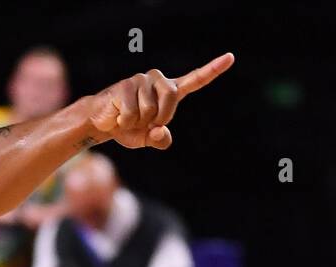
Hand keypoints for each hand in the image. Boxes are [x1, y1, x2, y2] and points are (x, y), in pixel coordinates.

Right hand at [83, 53, 234, 150]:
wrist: (104, 124)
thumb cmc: (131, 129)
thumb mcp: (151, 140)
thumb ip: (162, 140)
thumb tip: (160, 130)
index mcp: (171, 92)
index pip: (196, 80)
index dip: (213, 70)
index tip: (230, 57)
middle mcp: (158, 81)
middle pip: (171, 97)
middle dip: (161, 116)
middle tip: (146, 122)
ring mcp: (141, 80)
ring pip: (151, 109)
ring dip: (140, 121)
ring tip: (130, 117)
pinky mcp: (125, 85)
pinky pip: (133, 113)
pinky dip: (127, 122)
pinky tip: (119, 116)